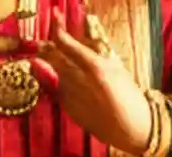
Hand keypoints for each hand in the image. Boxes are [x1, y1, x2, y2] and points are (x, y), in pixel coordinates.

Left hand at [36, 7, 151, 153]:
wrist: (128, 127)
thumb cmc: (128, 94)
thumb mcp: (117, 66)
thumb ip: (98, 48)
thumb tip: (86, 27)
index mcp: (95, 67)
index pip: (66, 43)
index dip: (57, 27)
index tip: (54, 15)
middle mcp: (79, 81)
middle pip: (53, 57)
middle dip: (46, 45)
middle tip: (43, 39)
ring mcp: (70, 95)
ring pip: (53, 71)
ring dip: (49, 61)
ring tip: (49, 54)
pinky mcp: (66, 108)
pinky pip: (56, 87)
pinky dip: (56, 78)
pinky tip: (62, 77)